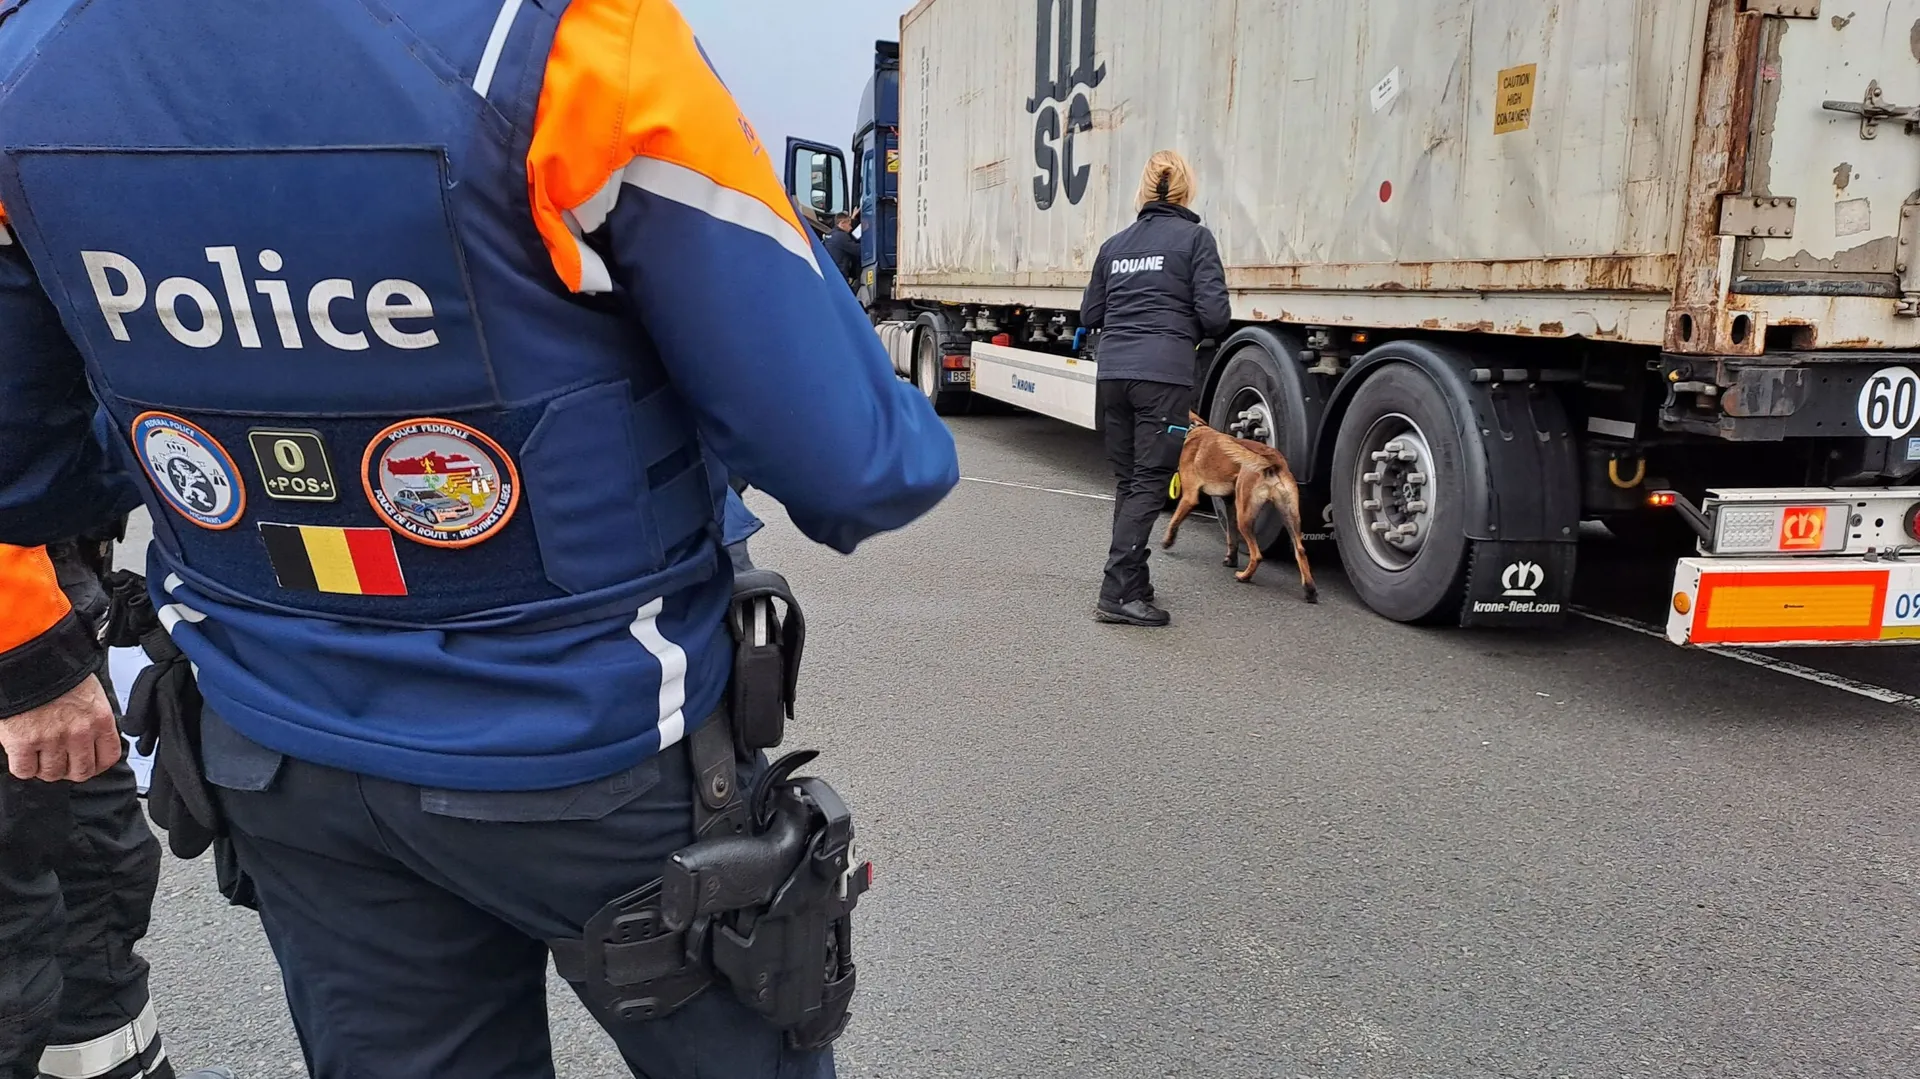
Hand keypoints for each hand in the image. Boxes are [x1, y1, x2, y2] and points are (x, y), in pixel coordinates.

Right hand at [0, 677, 121, 781]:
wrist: (29, 660)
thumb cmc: (57, 671)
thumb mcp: (89, 692)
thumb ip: (91, 717)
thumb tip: (91, 738)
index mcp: (100, 719)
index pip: (108, 757)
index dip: (96, 764)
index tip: (88, 762)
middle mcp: (79, 732)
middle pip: (80, 772)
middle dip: (69, 769)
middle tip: (60, 760)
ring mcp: (51, 739)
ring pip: (52, 773)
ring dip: (44, 768)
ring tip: (39, 754)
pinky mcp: (23, 742)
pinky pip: (25, 771)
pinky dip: (23, 766)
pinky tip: (23, 754)